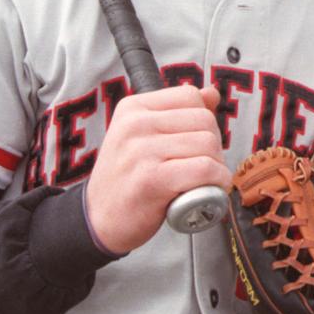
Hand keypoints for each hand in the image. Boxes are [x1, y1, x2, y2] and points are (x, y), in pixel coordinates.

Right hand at [85, 84, 229, 253]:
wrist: (97, 220)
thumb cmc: (126, 178)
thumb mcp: (143, 136)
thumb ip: (178, 113)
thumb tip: (212, 93)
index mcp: (133, 108)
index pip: (190, 96)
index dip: (204, 121)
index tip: (195, 144)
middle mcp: (135, 124)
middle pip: (204, 120)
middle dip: (213, 146)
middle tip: (201, 166)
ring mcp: (142, 150)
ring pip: (208, 144)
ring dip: (216, 166)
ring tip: (199, 180)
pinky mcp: (152, 179)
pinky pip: (204, 169)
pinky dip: (216, 182)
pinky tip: (208, 192)